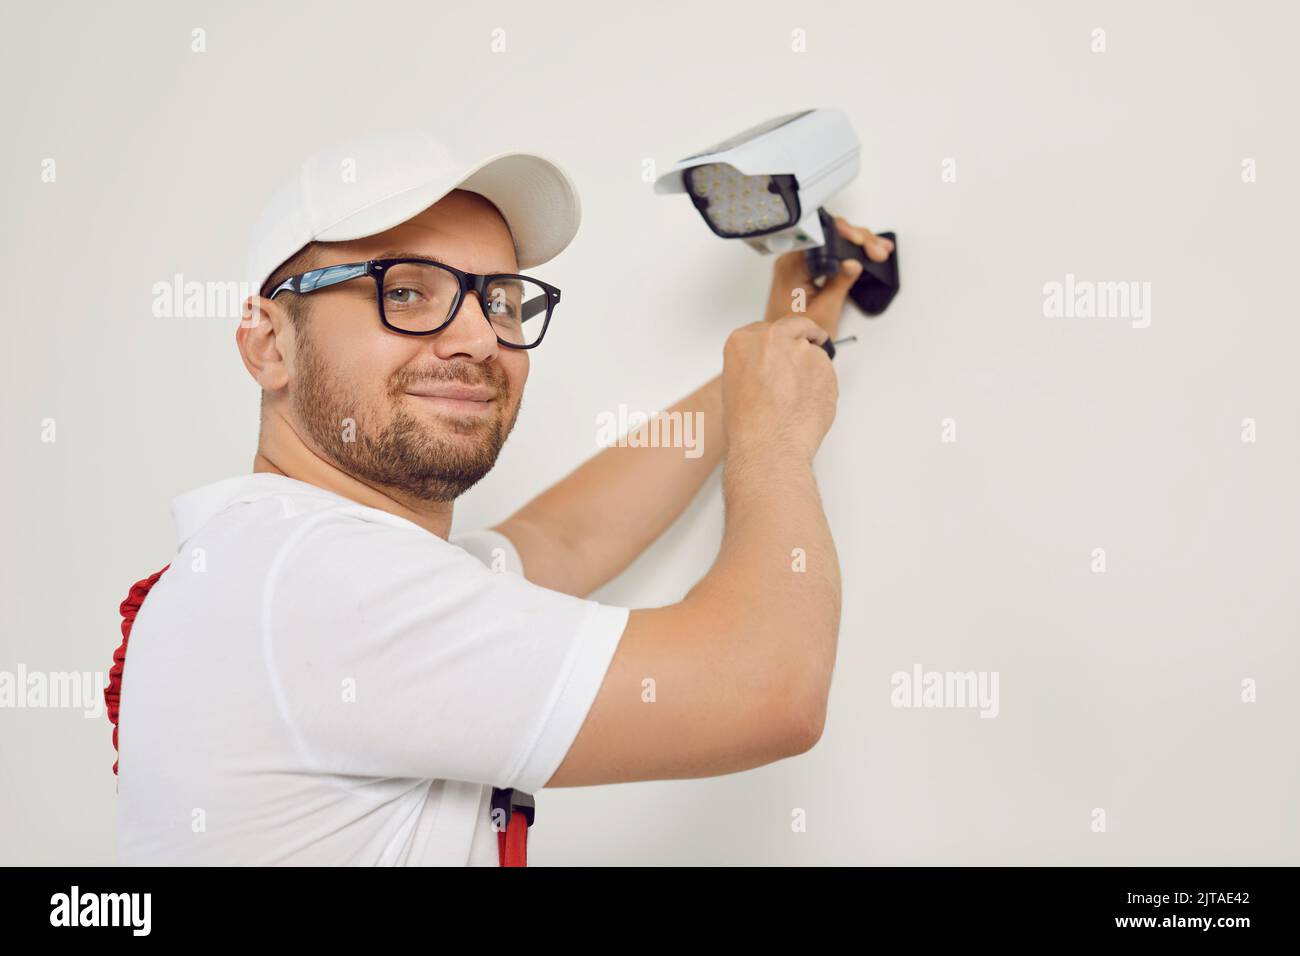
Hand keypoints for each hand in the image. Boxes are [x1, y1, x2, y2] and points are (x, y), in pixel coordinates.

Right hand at [722, 315, 837, 462]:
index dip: (779, 339)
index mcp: (743, 341)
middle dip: (806, 333)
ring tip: (798, 403)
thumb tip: (771, 370)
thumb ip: (755, 367)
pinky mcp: (824, 365)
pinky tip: (809, 407)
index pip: (766, 330)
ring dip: (812, 370)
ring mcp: (801, 349)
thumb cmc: (748, 425)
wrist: (769, 444)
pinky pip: (826, 373)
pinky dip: (822, 387)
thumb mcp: (735, 386)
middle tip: (817, 339)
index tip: (787, 340)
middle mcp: (772, 338)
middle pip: (796, 326)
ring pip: (814, 353)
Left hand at [761, 216, 895, 337]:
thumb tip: (853, 262)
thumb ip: (840, 282)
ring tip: (878, 251)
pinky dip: (846, 253)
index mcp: (792, 266)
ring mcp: (797, 264)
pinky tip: (864, 252)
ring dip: (855, 245)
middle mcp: (791, 261)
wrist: (784, 347)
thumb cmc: (796, 333)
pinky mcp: (803, 270)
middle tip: (877, 251)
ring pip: (829, 243)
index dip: (845, 234)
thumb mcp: (825, 308)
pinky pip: (826, 253)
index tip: (863, 242)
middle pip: (827, 237)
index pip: (821, 237)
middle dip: (857, 240)